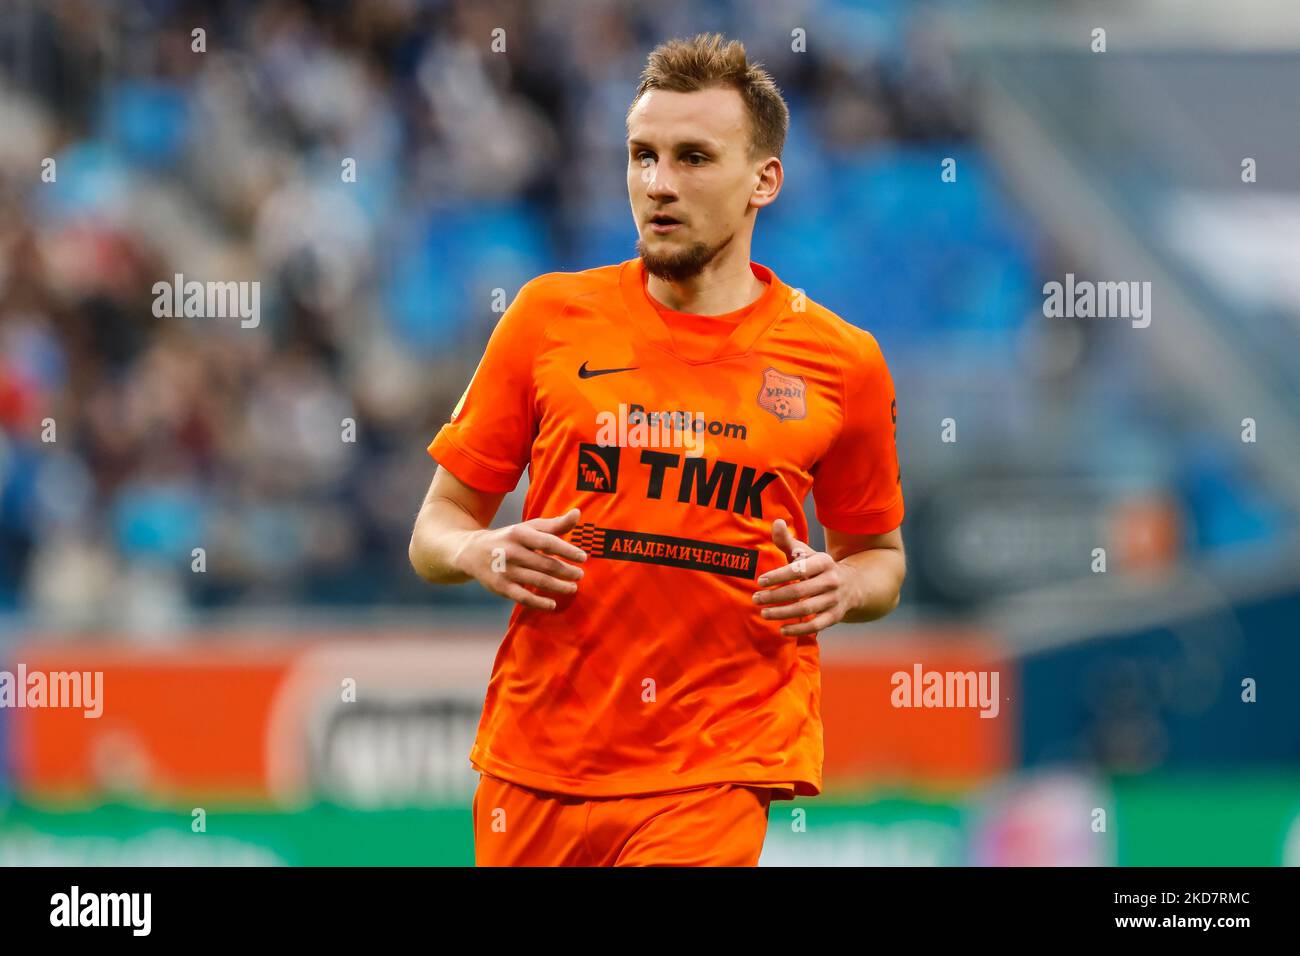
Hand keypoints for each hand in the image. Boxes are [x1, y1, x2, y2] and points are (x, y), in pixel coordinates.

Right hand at [454, 508, 586, 610]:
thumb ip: (554, 524)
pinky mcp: (501, 587)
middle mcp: (512, 552)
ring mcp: (505, 571)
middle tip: (580, 575)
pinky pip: (523, 598)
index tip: (583, 557)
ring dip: (558, 586)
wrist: (473, 552)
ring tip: (572, 588)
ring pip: (538, 581)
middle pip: (545, 564)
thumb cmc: (509, 538)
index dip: (567, 550)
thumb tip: (578, 513)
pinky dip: (539, 603)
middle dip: (566, 571)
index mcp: (520, 534)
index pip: (548, 542)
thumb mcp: (528, 528)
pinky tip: (552, 604)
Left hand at [752, 518, 848, 635]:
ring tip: (764, 613)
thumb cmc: (817, 567)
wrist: (852, 585)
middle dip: (775, 596)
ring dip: (782, 613)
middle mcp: (832, 580)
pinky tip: (781, 630)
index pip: (799, 569)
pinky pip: (816, 625)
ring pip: (806, 609)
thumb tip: (776, 522)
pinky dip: (799, 630)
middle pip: (800, 591)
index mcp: (824, 562)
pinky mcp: (836, 616)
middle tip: (756, 598)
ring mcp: (835, 600)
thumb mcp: (805, 552)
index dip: (778, 576)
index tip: (760, 581)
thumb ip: (787, 540)